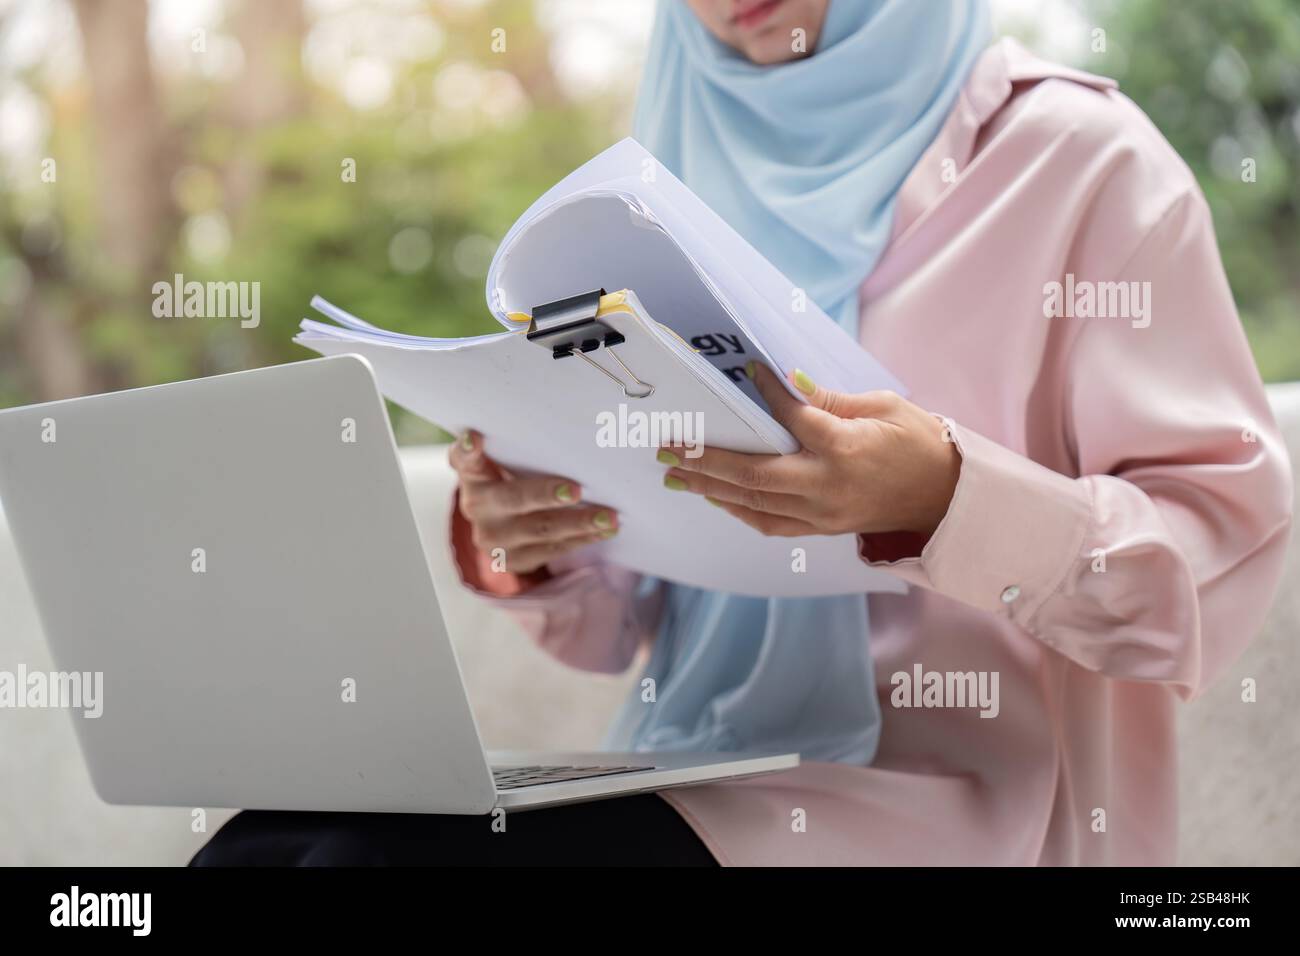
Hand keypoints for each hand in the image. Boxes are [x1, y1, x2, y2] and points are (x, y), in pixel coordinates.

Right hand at [449, 430, 617, 575]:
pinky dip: (582, 539)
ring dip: (578, 524)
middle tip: (576, 490)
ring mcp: (494, 539)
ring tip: (609, 517)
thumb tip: (544, 421)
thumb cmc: (508, 479)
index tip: (475, 439)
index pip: (464, 459)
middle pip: (513, 499)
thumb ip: (511, 443)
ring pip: (540, 530)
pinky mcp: (514, 560)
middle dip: (546, 495)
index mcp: (473, 476)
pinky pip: (552, 550)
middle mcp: (477, 508)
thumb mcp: (501, 461)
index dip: (469, 451)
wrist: (498, 525)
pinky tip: (603, 531)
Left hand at [658, 363, 960, 538]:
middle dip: (706, 461)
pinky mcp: (822, 529)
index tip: (745, 370)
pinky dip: (739, 511)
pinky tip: (715, 497)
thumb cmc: (920, 444)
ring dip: (711, 488)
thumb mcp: (885, 408)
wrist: (946, 499)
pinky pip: (770, 524)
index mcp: (846, 449)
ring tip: (675, 473)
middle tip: (669, 447)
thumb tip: (791, 379)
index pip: (794, 418)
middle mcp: (827, 486)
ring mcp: (822, 514)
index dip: (766, 394)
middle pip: (754, 474)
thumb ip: (833, 400)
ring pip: (754, 504)